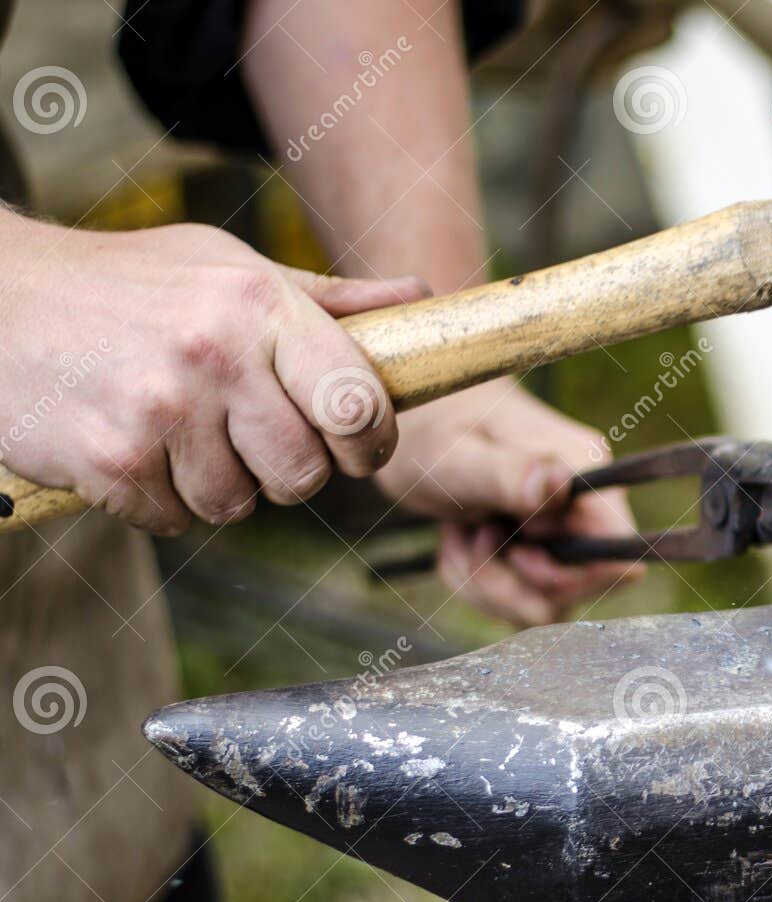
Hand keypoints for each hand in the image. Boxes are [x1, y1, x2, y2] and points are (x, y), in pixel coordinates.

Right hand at [0, 212, 427, 533]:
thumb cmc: (134, 285)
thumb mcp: (233, 269)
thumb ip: (329, 302)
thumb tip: (420, 300)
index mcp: (260, 304)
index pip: (361, 404)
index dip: (371, 442)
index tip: (358, 446)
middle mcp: (216, 354)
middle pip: (304, 474)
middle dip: (286, 472)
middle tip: (250, 440)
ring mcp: (159, 409)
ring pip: (238, 504)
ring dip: (218, 486)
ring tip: (180, 433)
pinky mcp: (108, 457)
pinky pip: (173, 518)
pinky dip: (158, 499)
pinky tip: (133, 446)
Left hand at [372, 381, 640, 625]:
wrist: (420, 422)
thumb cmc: (434, 429)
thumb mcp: (455, 455)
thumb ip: (506, 473)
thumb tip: (555, 485)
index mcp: (583, 470)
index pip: (616, 557)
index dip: (564, 573)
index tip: (516, 546)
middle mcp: (588, 504)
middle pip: (578, 590)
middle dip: (512, 582)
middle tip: (472, 534)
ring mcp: (566, 532)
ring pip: (547, 604)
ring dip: (489, 584)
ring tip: (460, 533)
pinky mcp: (544, 551)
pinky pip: (524, 600)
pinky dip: (481, 585)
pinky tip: (462, 541)